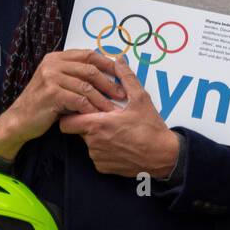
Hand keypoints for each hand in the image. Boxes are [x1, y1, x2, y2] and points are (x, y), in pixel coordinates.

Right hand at [0, 50, 123, 159]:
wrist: (19, 120)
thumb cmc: (43, 103)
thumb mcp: (58, 83)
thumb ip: (76, 75)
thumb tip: (107, 73)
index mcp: (57, 58)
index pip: (88, 55)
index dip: (107, 64)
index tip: (121, 74)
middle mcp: (53, 64)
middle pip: (90, 70)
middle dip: (109, 83)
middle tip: (121, 94)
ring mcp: (51, 77)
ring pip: (86, 86)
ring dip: (102, 99)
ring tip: (112, 109)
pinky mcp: (51, 93)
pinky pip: (79, 100)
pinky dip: (90, 109)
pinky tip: (97, 116)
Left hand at [60, 56, 179, 177]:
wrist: (163, 156)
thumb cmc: (151, 129)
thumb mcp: (141, 99)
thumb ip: (127, 78)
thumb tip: (119, 62)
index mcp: (98, 125)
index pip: (66, 121)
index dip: (71, 114)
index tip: (82, 109)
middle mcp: (93, 143)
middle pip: (77, 131)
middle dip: (86, 123)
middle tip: (104, 118)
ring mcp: (97, 157)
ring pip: (88, 143)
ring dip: (97, 137)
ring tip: (116, 131)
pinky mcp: (103, 168)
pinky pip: (97, 156)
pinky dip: (104, 150)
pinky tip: (120, 143)